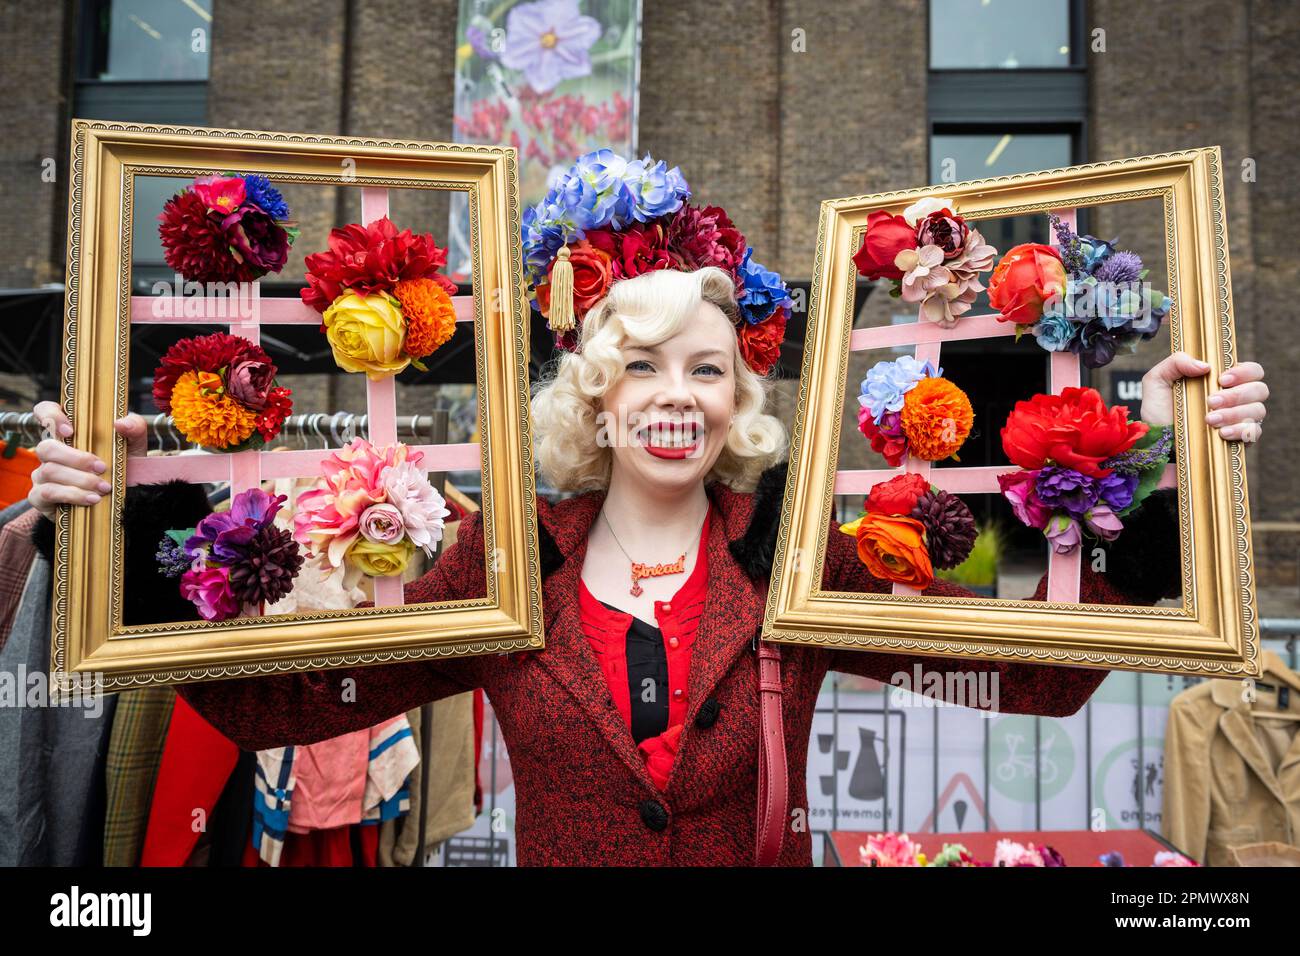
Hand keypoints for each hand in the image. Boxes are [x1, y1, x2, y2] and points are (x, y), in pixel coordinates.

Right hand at [27, 402, 147, 519]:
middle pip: (46, 447)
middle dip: (76, 459)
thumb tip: (120, 424)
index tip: (71, 430)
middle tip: (102, 468)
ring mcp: (42, 474)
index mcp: (68, 434)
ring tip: (105, 488)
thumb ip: (134, 427)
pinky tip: (93, 499)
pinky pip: (48, 493)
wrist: (123, 500)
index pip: (45, 411)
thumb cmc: (123, 467)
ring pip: (50, 471)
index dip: (51, 416)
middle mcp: (51, 452)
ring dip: (81, 480)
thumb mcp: (134, 446)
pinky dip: (74, 495)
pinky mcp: (40, 497)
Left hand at [1140, 352, 1266, 442]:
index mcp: (1223, 381)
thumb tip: (1205, 365)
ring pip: (1258, 411)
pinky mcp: (1240, 439)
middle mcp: (1237, 399)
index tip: (1222, 379)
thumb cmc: (1158, 410)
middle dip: (1236, 395)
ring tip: (1209, 419)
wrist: (1156, 442)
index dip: (1244, 372)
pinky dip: (1240, 431)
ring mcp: (1241, 419)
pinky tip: (1222, 433)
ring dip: (1234, 413)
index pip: (1252, 370)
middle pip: (1260, 389)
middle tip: (1211, 401)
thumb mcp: (1157, 381)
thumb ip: (1176, 362)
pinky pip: (1254, 433)